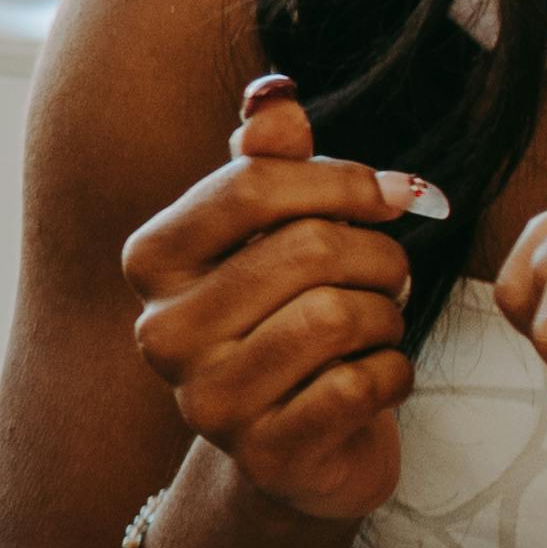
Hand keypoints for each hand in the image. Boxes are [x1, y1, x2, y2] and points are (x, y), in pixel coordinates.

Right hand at [116, 75, 450, 528]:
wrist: (292, 446)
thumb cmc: (286, 319)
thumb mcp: (273, 234)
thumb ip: (269, 161)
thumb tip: (275, 92)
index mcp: (153, 259)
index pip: (252, 183)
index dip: (342, 179)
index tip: (392, 195)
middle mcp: (161, 331)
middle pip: (308, 247)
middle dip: (379, 254)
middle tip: (390, 272)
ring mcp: (206, 400)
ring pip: (339, 315)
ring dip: (387, 316)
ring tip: (378, 324)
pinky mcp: (264, 455)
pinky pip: (362, 385)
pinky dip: (393, 374)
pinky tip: (377, 378)